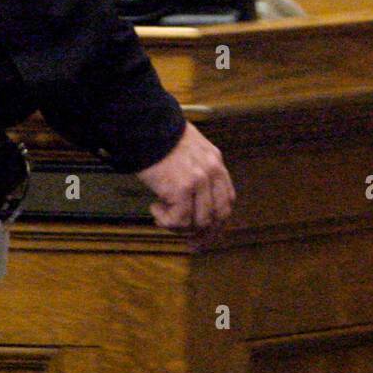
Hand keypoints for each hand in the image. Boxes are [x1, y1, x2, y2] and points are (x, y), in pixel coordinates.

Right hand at [136, 122, 234, 237]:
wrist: (145, 127)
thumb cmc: (159, 137)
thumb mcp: (189, 149)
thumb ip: (196, 170)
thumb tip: (191, 202)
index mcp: (216, 162)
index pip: (227, 200)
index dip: (218, 221)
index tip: (206, 234)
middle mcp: (212, 171)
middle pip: (218, 215)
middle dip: (205, 234)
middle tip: (190, 245)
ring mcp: (199, 180)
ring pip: (198, 221)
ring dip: (179, 226)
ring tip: (163, 216)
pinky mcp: (182, 189)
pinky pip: (179, 220)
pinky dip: (165, 220)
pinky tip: (154, 207)